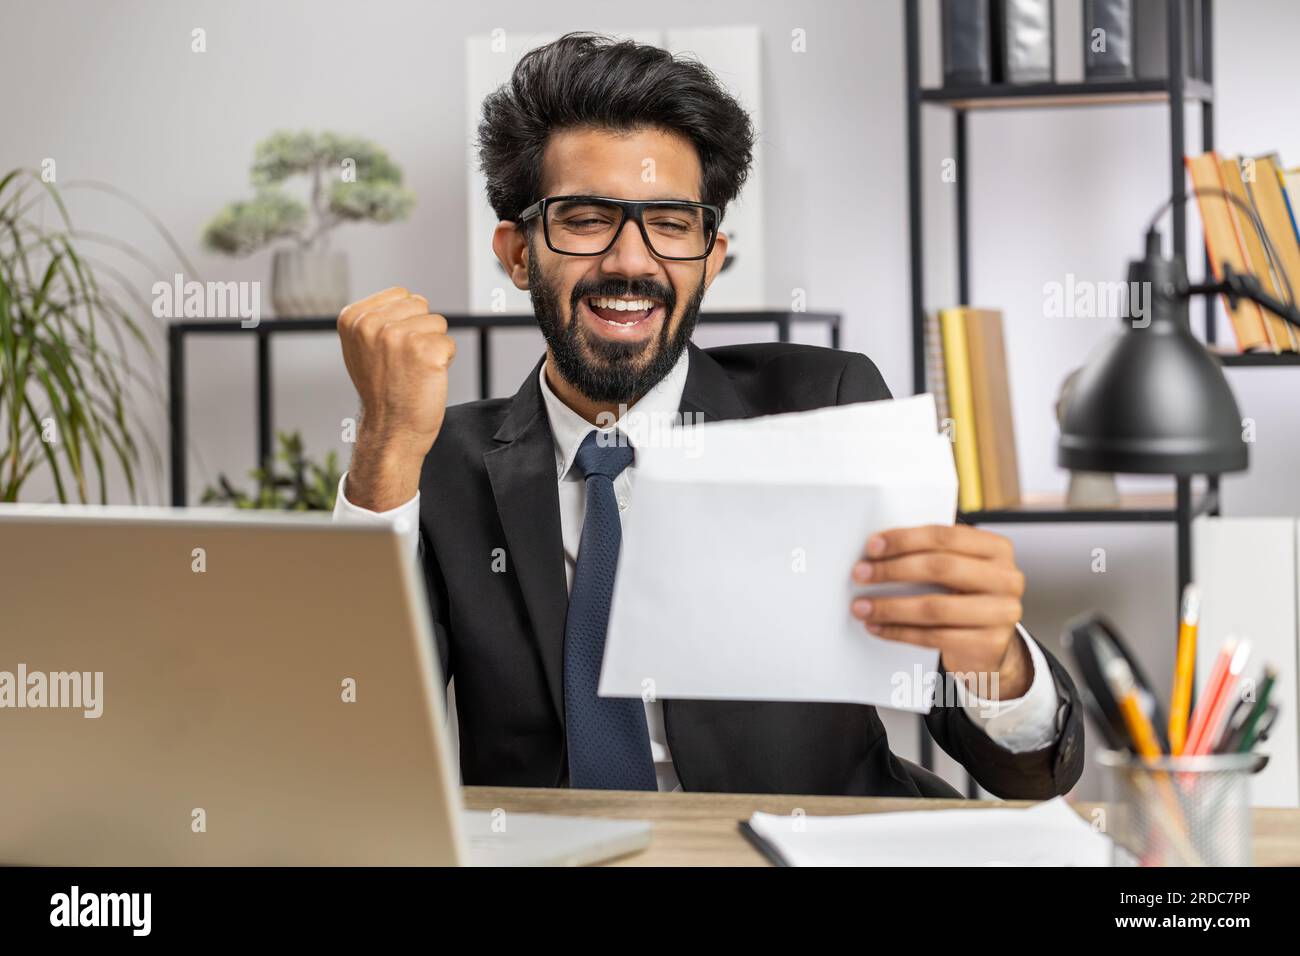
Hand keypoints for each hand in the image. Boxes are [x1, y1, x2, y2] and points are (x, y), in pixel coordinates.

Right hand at [337, 286, 455, 510]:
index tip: (390, 351)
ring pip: (437, 322)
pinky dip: (444, 361)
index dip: (404, 321)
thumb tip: (408, 297)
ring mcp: (396, 336)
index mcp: (352, 317)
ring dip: (433, 346)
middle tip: (405, 362)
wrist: (390, 430)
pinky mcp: (424, 351)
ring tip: (414, 370)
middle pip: (420, 304)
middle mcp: (371, 324)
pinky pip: (449, 343)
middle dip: (420, 331)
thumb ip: (376, 318)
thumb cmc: (382, 391)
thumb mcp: (362, 347)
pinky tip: (426, 378)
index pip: (401, 294)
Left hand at [849, 524, 1030, 699]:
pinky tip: (878, 627)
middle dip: (893, 570)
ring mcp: (1002, 613)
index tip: (872, 546)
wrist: (991, 645)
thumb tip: (877, 550)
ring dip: (890, 607)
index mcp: (997, 549)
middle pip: (941, 568)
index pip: (946, 536)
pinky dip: (900, 632)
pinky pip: (935, 637)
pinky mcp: (991, 644)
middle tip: (860, 574)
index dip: (905, 539)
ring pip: (935, 607)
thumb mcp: (957, 570)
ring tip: (861, 607)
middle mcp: (1006, 578)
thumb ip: (930, 554)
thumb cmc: (964, 597)